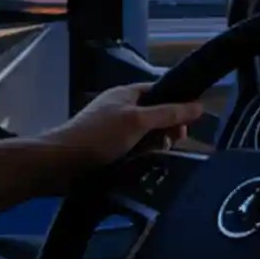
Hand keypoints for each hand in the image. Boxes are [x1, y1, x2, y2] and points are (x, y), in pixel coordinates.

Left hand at [38, 83, 203, 169]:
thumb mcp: (138, 121)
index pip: (159, 92)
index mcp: (126, 94)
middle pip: (154, 115)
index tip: (187, 124)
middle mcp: (119, 109)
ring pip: (145, 135)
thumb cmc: (99, 136)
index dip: (176, 104)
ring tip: (156, 156)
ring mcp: (112, 130)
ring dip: (154, 145)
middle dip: (167, 129)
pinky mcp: (106, 150)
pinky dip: (141, 156)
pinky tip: (143, 166)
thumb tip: (199, 105)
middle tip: (172, 144)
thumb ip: (169, 113)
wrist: (60, 163)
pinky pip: (133, 150)